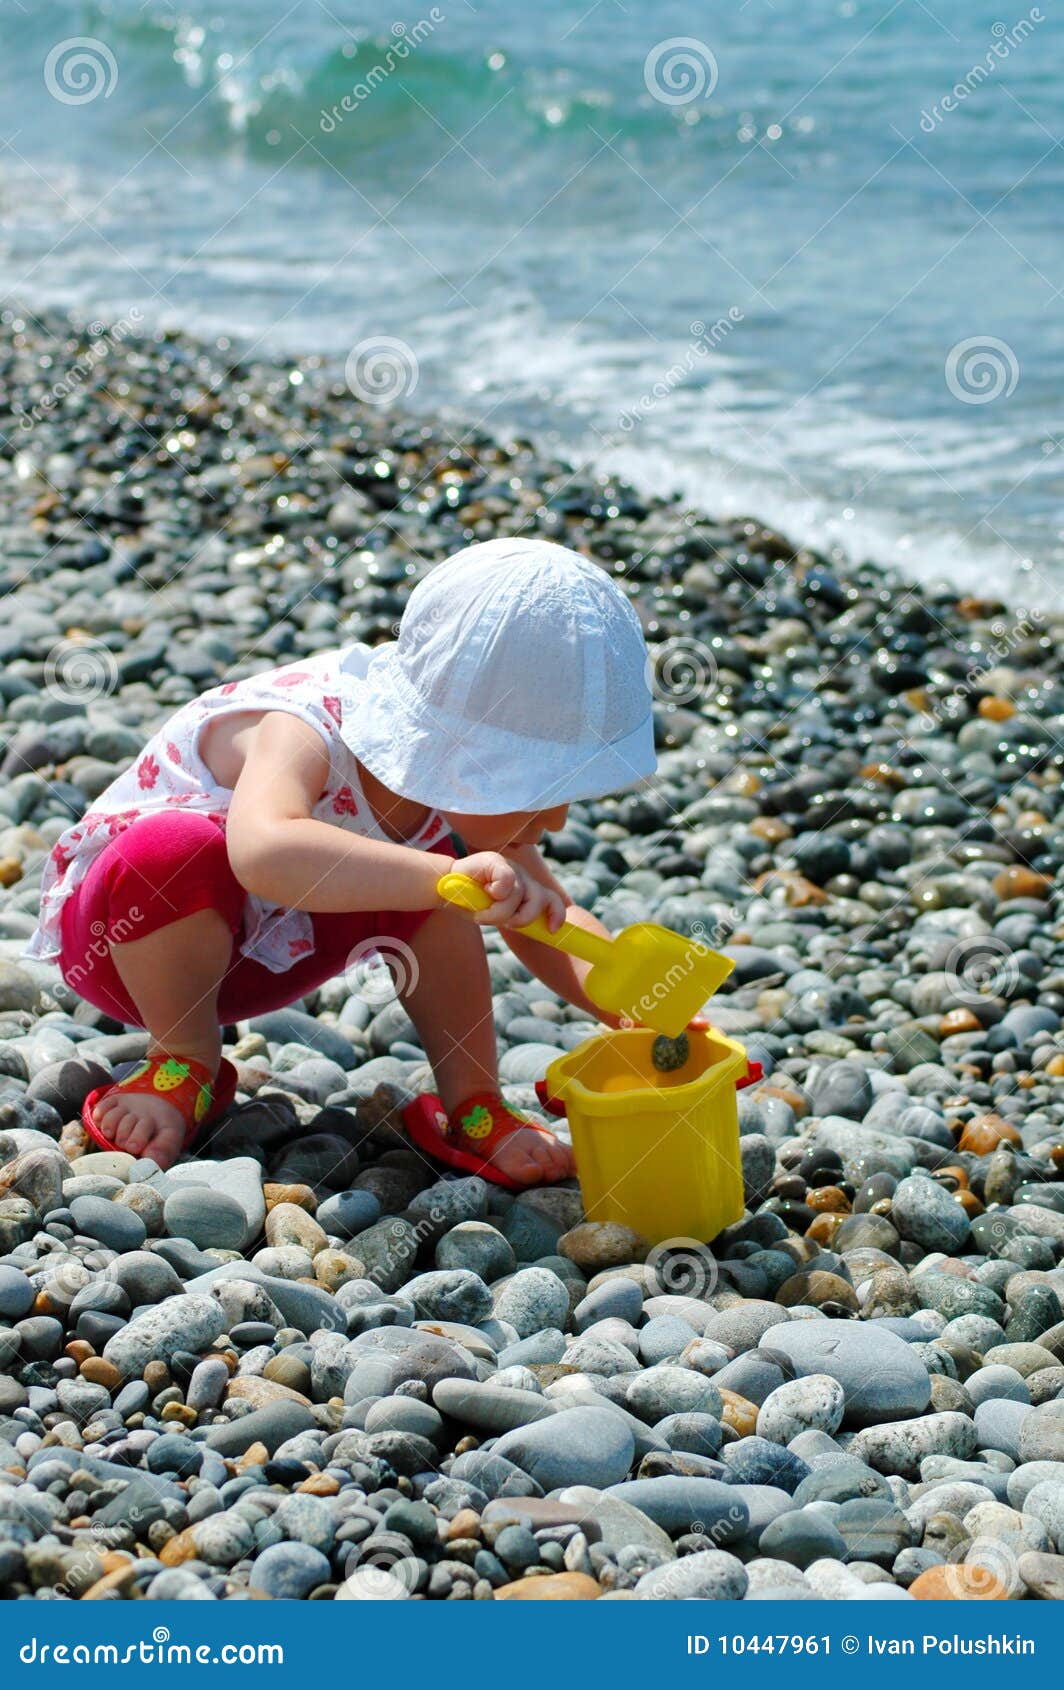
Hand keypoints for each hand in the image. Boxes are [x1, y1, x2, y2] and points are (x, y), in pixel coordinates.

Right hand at [450, 852, 567, 932]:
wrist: (443, 888)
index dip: (557, 914)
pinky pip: (507, 884)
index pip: (552, 899)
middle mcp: (522, 877)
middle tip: (506, 923)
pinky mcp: (497, 861)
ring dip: (498, 913)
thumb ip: (513, 917)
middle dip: (524, 917)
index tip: (552, 930)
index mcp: (525, 890)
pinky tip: (482, 892)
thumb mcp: (495, 914)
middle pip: (542, 898)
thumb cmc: (469, 903)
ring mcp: (511, 867)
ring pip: (519, 896)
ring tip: (483, 912)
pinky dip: (494, 895)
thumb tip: (532, 928)